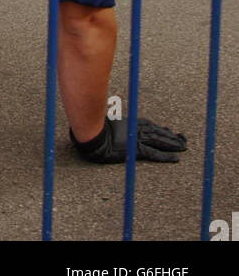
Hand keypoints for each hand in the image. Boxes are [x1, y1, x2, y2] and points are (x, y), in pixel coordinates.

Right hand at [72, 117, 186, 163]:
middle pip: (158, 132)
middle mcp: (136, 129)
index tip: (170, 131)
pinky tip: (175, 158)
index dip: (161, 129)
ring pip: (159, 141)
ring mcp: (137, 138)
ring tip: (183, 148)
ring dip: (173, 144)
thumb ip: (113, 121)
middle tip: (183, 140)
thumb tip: (109, 116)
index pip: (150, 125)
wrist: (92, 136)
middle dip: (171, 136)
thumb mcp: (107, 122)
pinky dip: (166, 156)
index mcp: (131, 122)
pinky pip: (154, 153)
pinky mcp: (136, 149)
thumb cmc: (96, 128)